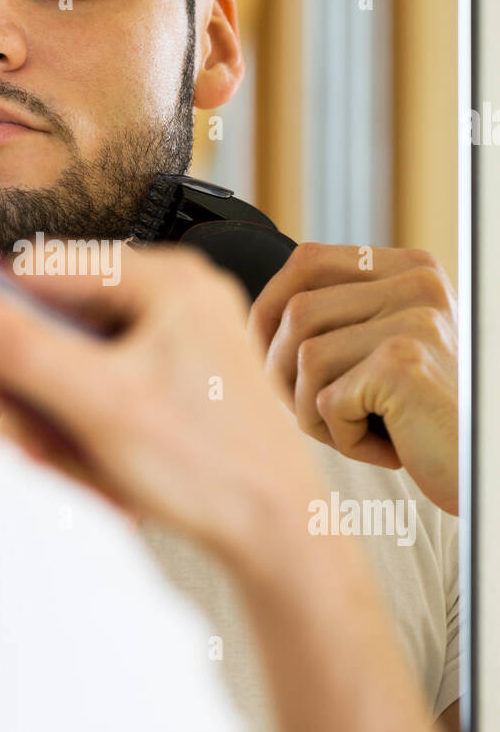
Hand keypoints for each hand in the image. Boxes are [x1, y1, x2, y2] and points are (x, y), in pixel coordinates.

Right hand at [0, 244, 322, 579]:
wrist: (282, 532)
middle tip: (35, 423)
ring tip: (75, 450)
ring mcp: (189, 335)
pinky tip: (99, 457)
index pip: (48, 268)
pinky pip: (114, 380)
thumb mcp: (98, 403)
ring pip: (87, 352)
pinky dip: (91, 416)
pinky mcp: (189, 375)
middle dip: (37, 373)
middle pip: (66, 314)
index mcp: (170, 277)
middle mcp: (184, 294)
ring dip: (60, 401)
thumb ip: (17, 349)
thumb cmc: (214, 469)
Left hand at [247, 243, 458, 512]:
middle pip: (295, 311)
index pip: (307, 262)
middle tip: (315, 412)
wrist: (483, 470)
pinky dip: (341, 437)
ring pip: (303, 356)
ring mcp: (413, 319)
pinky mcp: (402, 362)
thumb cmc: (422, 419)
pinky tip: (387, 446)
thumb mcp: (381, 350)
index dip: (269, 310)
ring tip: (356, 430)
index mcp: (411, 269)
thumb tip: (254, 315)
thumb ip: (337, 317)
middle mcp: (417, 283)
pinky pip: (323, 400)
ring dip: (312, 411)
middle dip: (280, 371)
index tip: (268, 357)